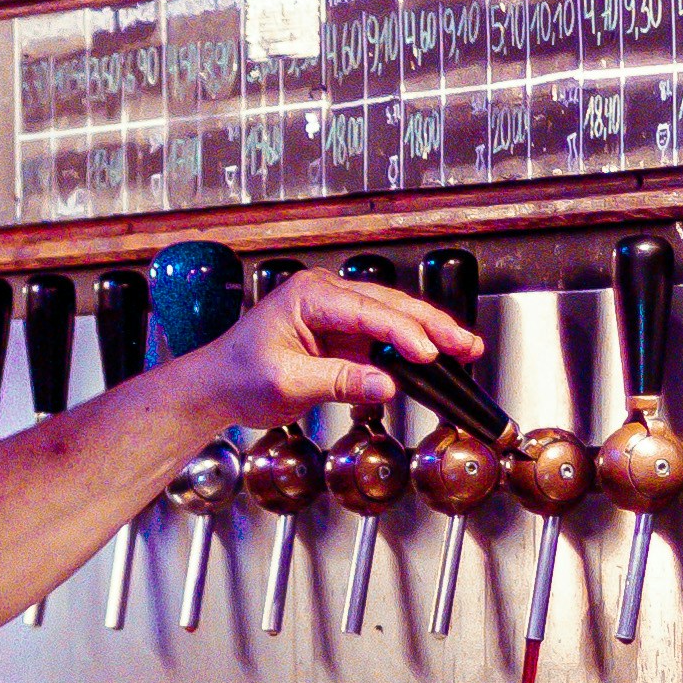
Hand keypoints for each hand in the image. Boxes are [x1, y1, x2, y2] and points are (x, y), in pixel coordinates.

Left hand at [180, 264, 476, 436]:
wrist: (216, 386)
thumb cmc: (239, 376)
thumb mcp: (288, 383)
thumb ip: (339, 381)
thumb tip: (385, 384)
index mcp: (308, 296)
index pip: (366, 311)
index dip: (402, 333)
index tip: (428, 353)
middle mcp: (325, 295)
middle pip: (389, 306)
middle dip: (431, 326)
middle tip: (465, 344)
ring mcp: (336, 314)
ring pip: (392, 317)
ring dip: (428, 334)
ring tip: (463, 349)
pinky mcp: (341, 334)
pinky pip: (382, 338)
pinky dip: (409, 349)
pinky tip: (435, 360)